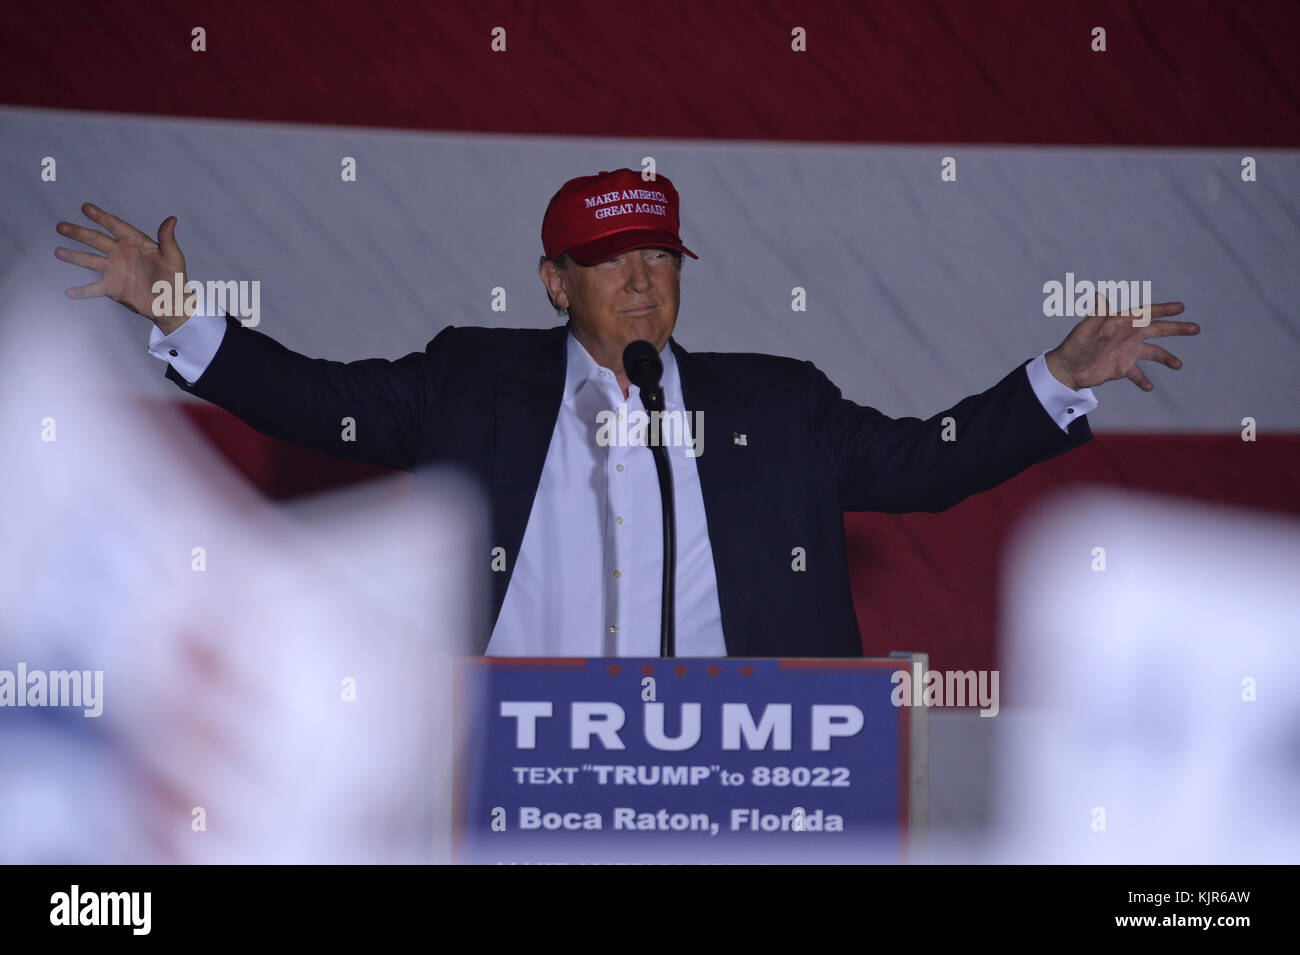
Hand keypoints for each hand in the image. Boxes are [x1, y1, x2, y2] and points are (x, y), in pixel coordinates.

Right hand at [55, 204, 189, 333]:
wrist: (171, 304)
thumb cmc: (176, 279)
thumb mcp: (173, 258)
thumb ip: (168, 239)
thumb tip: (172, 219)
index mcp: (135, 243)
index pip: (116, 226)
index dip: (101, 217)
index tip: (86, 208)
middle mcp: (121, 254)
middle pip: (97, 241)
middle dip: (79, 233)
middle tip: (61, 227)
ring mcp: (115, 271)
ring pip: (90, 261)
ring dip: (74, 257)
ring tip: (58, 252)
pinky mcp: (113, 288)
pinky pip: (94, 289)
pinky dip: (82, 291)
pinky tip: (69, 291)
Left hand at [1045, 294, 1198, 391]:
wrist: (1065, 369)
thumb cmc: (1074, 345)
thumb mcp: (1084, 331)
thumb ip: (1095, 316)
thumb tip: (1100, 296)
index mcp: (1121, 322)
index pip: (1145, 313)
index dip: (1162, 310)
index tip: (1180, 307)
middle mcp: (1128, 335)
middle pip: (1157, 330)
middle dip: (1176, 328)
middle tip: (1196, 328)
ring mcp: (1127, 352)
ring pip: (1153, 352)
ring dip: (1166, 357)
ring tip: (1178, 365)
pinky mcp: (1123, 368)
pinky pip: (1138, 374)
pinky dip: (1144, 380)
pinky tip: (1149, 387)